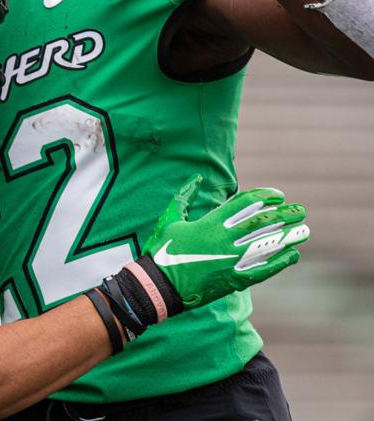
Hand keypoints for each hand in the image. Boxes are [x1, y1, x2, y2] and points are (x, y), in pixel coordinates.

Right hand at [143, 176, 308, 308]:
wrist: (158, 285)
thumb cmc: (162, 249)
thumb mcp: (170, 218)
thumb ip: (184, 196)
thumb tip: (196, 178)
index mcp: (210, 223)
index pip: (245, 204)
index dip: (265, 197)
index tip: (279, 195)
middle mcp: (224, 240)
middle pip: (262, 223)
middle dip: (284, 215)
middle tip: (300, 210)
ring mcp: (231, 261)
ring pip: (267, 246)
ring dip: (288, 236)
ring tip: (304, 230)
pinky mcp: (233, 280)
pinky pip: (263, 270)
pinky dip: (280, 263)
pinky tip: (293, 255)